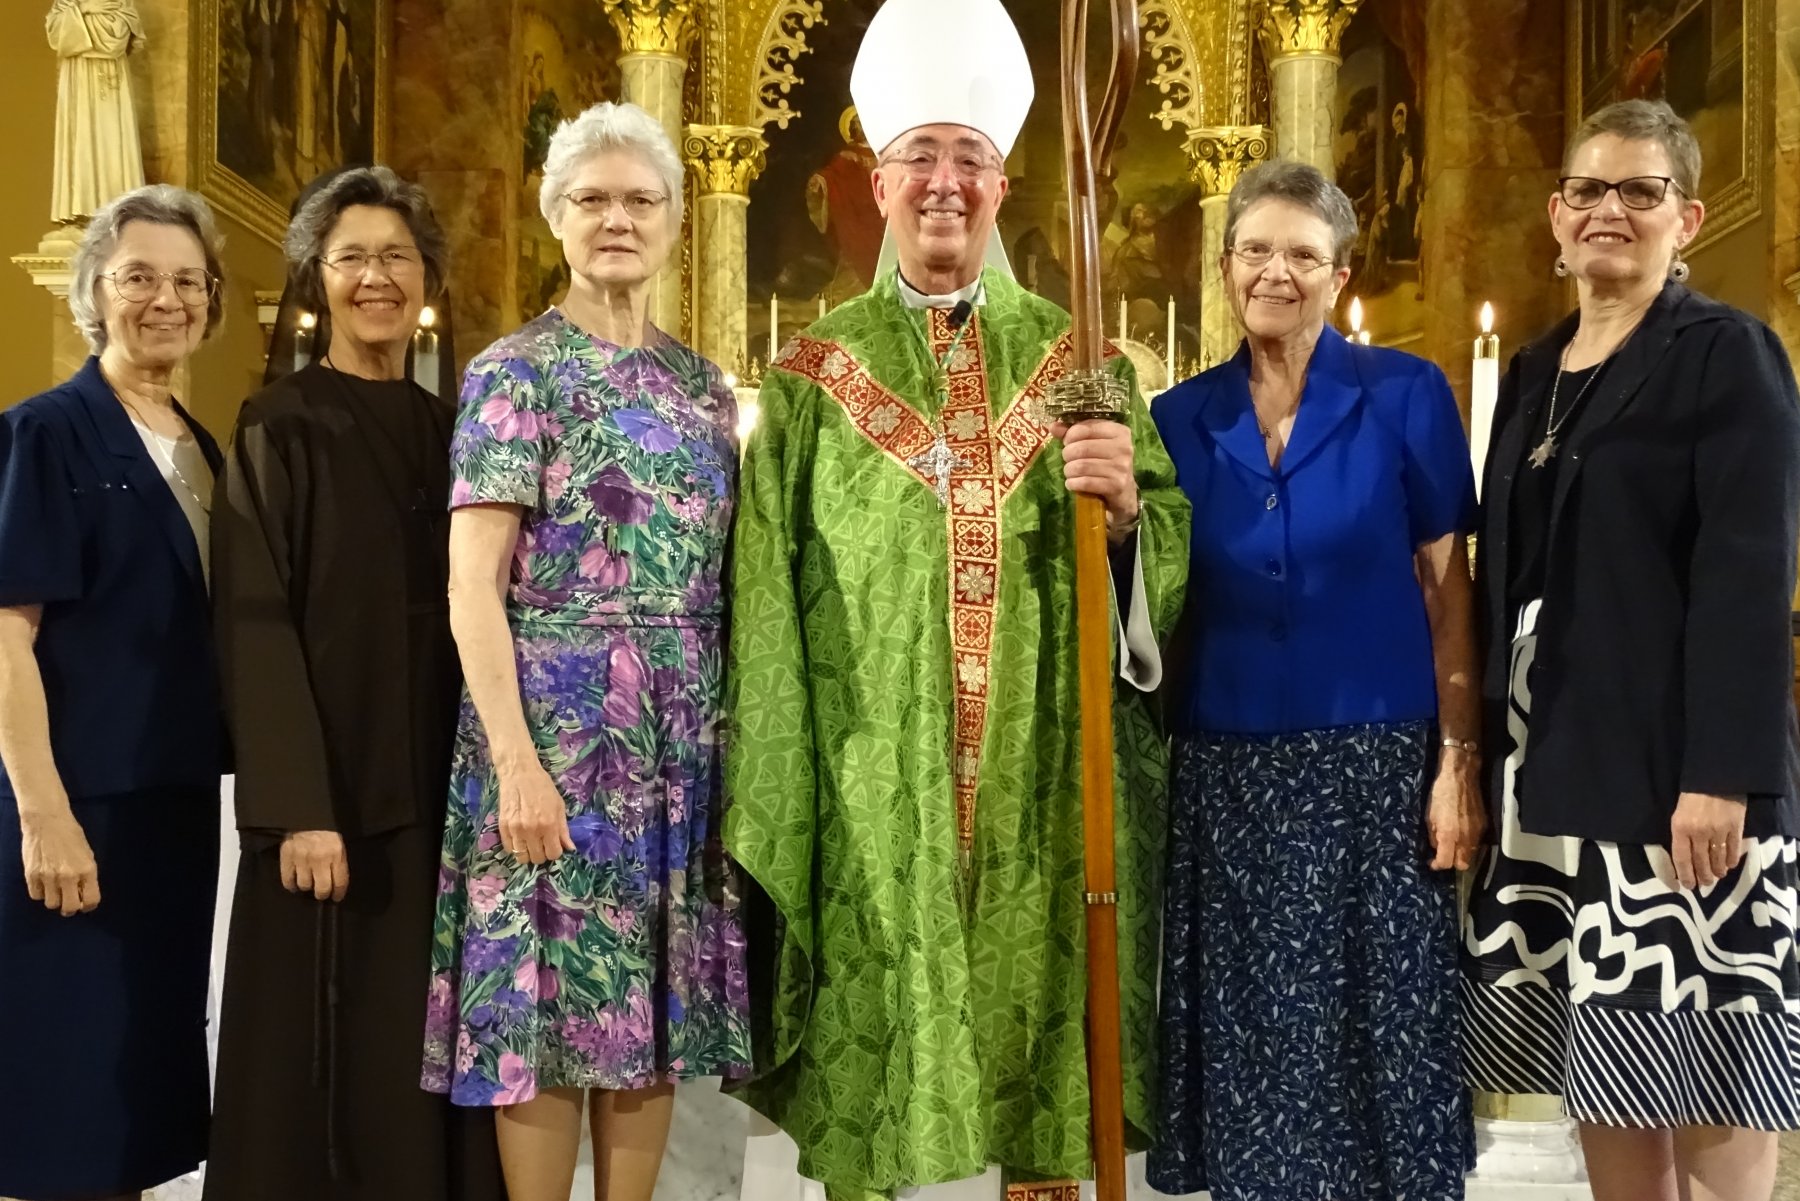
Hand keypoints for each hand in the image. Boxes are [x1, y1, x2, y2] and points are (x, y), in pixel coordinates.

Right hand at [20, 809, 99, 915]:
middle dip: (71, 908)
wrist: (47, 820)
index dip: (89, 906)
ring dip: (55, 900)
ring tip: (55, 890)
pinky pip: (36, 895)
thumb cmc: (70, 834)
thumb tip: (83, 893)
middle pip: (70, 908)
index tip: (85, 905)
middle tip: (69, 902)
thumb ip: (86, 874)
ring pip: (51, 904)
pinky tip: (44, 883)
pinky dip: (40, 893)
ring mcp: (48, 876)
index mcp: (87, 869)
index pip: (91, 900)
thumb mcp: (87, 854)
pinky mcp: (31, 875)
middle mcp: (68, 876)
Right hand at [280, 830, 348, 901]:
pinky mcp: (286, 857)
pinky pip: (287, 879)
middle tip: (321, 893)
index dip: (338, 893)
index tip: (336, 897)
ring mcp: (301, 858)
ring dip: (307, 886)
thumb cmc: (326, 829)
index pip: (339, 882)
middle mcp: (319, 858)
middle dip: (322, 894)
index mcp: (336, 853)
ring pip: (304, 885)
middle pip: (322, 888)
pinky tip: (294, 883)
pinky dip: (291, 884)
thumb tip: (337, 883)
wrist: (305, 814)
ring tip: (308, 882)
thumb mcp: (339, 843)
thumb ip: (339, 861)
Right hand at [497, 764, 574, 865]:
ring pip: (522, 857)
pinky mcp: (502, 827)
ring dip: (528, 853)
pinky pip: (509, 849)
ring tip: (531, 843)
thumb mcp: (559, 806)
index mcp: (549, 825)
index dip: (555, 851)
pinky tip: (520, 838)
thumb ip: (564, 830)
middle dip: (542, 853)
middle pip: (537, 858)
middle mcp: (532, 830)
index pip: (553, 853)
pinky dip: (515, 847)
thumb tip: (570, 848)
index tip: (554, 845)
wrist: (519, 773)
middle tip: (542, 843)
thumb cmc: (543, 787)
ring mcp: (515, 830)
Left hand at [1054, 419, 1138, 538]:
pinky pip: (1085, 482)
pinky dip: (1073, 483)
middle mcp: (1123, 448)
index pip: (1085, 428)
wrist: (1124, 492)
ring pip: (1081, 466)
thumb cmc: (1105, 463)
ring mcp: (1121, 467)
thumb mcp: (1093, 444)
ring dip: (1069, 470)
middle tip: (1068, 460)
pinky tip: (1072, 484)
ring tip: (1070, 472)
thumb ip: (1074, 433)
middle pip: (1081, 448)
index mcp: (1119, 432)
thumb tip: (1053, 426)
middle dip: (1067, 455)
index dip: (1070, 435)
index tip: (1068, 443)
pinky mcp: (1116, 485)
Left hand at [1425, 751, 1485, 871]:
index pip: (1446, 862)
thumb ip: (1433, 836)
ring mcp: (1477, 832)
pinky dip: (1469, 844)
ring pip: (1472, 855)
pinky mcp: (1485, 825)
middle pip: (1463, 864)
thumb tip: (1436, 847)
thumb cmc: (1440, 793)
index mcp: (1448, 835)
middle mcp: (1465, 838)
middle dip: (1453, 863)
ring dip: (1462, 854)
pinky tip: (1462, 835)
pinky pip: (1478, 843)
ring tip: (1453, 845)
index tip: (1432, 862)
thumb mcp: (1429, 816)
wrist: (1461, 776)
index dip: (1438, 865)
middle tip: (1444, 855)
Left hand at [1669, 791, 1746, 889]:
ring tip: (1717, 877)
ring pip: (1717, 859)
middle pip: (1700, 862)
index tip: (1687, 885)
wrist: (1716, 776)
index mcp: (1680, 828)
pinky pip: (1733, 850)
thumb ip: (1681, 833)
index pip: (1681, 858)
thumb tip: (1685, 856)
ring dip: (1717, 871)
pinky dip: (1731, 860)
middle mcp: (1699, 832)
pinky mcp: (1735, 828)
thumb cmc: (1692, 794)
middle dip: (1702, 876)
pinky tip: (1729, 866)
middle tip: (1704, 884)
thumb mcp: (1678, 813)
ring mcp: (1718, 831)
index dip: (1685, 874)